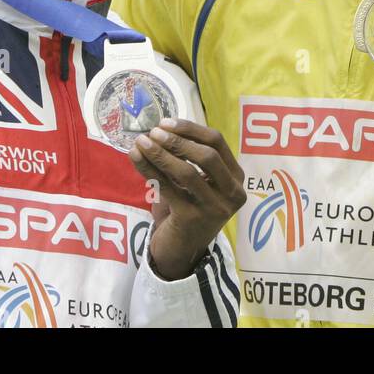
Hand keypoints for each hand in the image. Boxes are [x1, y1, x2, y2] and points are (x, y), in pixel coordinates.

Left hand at [128, 118, 245, 279]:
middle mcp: (232, 193)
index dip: (191, 129)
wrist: (182, 251)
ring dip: (161, 154)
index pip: (218, 143)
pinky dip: (149, 171)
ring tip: (140, 143)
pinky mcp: (193, 219)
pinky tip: (136, 160)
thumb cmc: (189, 210)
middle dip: (178, 141)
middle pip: (207, 156)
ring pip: (187, 172)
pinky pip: (168, 189)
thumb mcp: (199, 184)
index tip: (165, 122)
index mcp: (236, 178)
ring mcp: (215, 208)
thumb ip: (190, 159)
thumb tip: (162, 129)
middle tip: (152, 132)